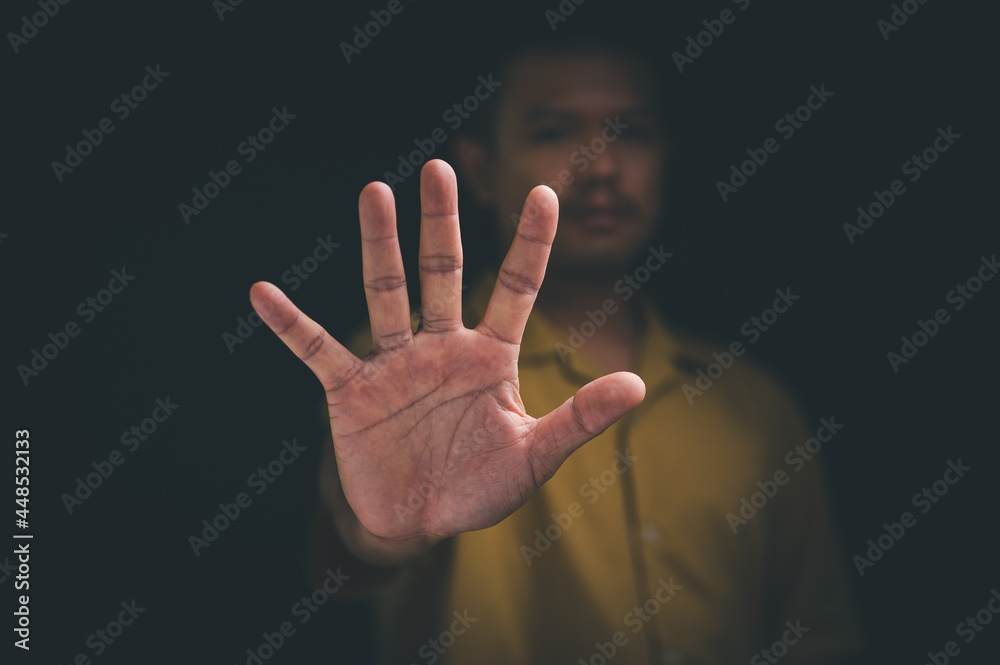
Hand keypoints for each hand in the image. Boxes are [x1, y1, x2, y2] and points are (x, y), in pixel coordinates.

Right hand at [250, 160, 643, 559]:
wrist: (416, 523)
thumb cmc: (478, 488)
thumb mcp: (533, 456)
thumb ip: (579, 419)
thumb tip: (639, 384)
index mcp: (489, 357)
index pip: (514, 289)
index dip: (529, 243)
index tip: (544, 191)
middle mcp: (440, 347)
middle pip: (442, 272)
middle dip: (442, 223)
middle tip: (439, 167)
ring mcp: (393, 365)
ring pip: (385, 294)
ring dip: (378, 246)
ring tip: (373, 191)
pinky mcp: (350, 391)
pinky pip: (317, 351)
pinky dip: (291, 325)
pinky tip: (262, 292)